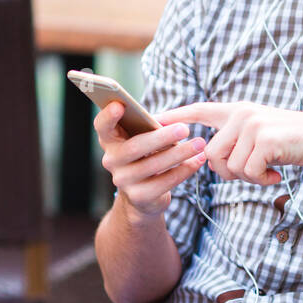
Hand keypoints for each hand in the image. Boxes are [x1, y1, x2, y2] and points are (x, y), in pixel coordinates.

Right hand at [95, 101, 208, 220]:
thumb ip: (146, 127)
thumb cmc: (145, 156)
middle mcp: (111, 161)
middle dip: (162, 136)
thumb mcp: (141, 139)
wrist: (142, 196)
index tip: (120, 105)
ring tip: (199, 143)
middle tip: (185, 128)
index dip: (108, 116)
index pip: (102, 126)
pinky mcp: (139, 197)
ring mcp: (123, 181)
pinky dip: (185, 169)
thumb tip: (172, 121)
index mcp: (110, 141)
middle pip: (136, 146)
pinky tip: (198, 160)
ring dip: (180, 153)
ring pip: (154, 164)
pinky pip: (166, 181)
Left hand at [152, 101, 302, 185]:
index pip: (200, 110)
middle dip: (229, 172)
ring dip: (248, 177)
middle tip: (255, 172)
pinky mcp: (264, 140)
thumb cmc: (295, 140)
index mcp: (238, 110)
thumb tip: (210, 158)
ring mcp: (252, 125)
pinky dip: (262, 180)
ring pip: (229, 167)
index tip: (153, 119)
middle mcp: (241, 114)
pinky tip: (278, 173)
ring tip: (269, 169)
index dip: (175, 115)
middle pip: (212, 155)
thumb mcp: (261, 133)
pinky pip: (248, 172)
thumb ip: (236, 140)